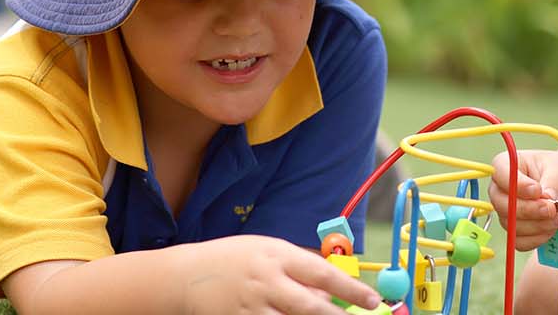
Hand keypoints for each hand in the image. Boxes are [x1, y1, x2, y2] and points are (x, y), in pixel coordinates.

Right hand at [178, 235, 379, 313]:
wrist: (185, 277)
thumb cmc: (234, 259)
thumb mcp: (268, 250)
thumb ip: (299, 267)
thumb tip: (332, 289)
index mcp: (276, 256)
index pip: (321, 273)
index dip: (350, 289)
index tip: (372, 300)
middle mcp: (266, 282)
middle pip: (309, 307)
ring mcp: (251, 307)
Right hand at [487, 149, 557, 248]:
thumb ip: (553, 182)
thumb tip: (547, 198)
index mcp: (506, 166)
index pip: (500, 174)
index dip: (517, 186)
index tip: (537, 190)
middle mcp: (500, 190)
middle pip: (503, 205)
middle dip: (530, 210)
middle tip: (552, 208)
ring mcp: (505, 213)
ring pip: (513, 227)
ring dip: (540, 226)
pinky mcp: (515, 232)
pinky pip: (521, 242)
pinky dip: (539, 238)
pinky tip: (552, 228)